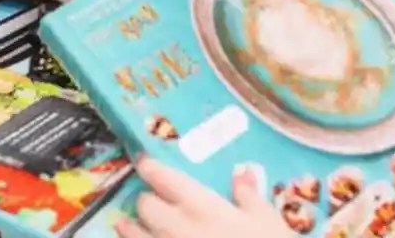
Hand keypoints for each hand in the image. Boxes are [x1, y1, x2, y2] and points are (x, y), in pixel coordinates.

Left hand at [115, 158, 291, 237]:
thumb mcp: (268, 222)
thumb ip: (250, 197)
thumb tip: (242, 174)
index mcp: (201, 207)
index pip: (163, 178)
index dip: (149, 167)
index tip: (144, 163)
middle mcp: (176, 225)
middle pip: (144, 203)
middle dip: (148, 200)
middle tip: (154, 202)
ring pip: (132, 232)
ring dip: (132, 226)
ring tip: (127, 223)